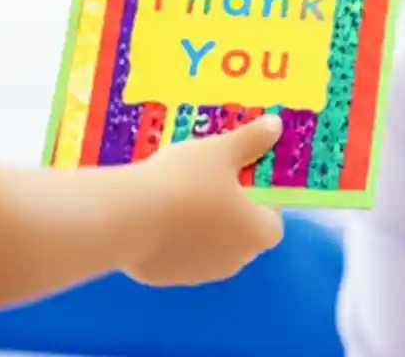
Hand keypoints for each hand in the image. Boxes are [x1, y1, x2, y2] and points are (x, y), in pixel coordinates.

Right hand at [120, 114, 284, 285]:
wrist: (128, 217)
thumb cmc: (186, 181)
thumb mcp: (221, 151)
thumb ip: (251, 140)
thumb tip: (275, 125)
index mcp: (257, 232)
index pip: (272, 220)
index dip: (262, 200)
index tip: (244, 179)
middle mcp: (235, 261)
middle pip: (241, 234)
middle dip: (230, 212)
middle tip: (209, 181)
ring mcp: (200, 275)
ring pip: (208, 247)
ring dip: (200, 228)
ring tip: (177, 195)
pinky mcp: (166, 279)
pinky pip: (176, 256)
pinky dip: (171, 240)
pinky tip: (152, 215)